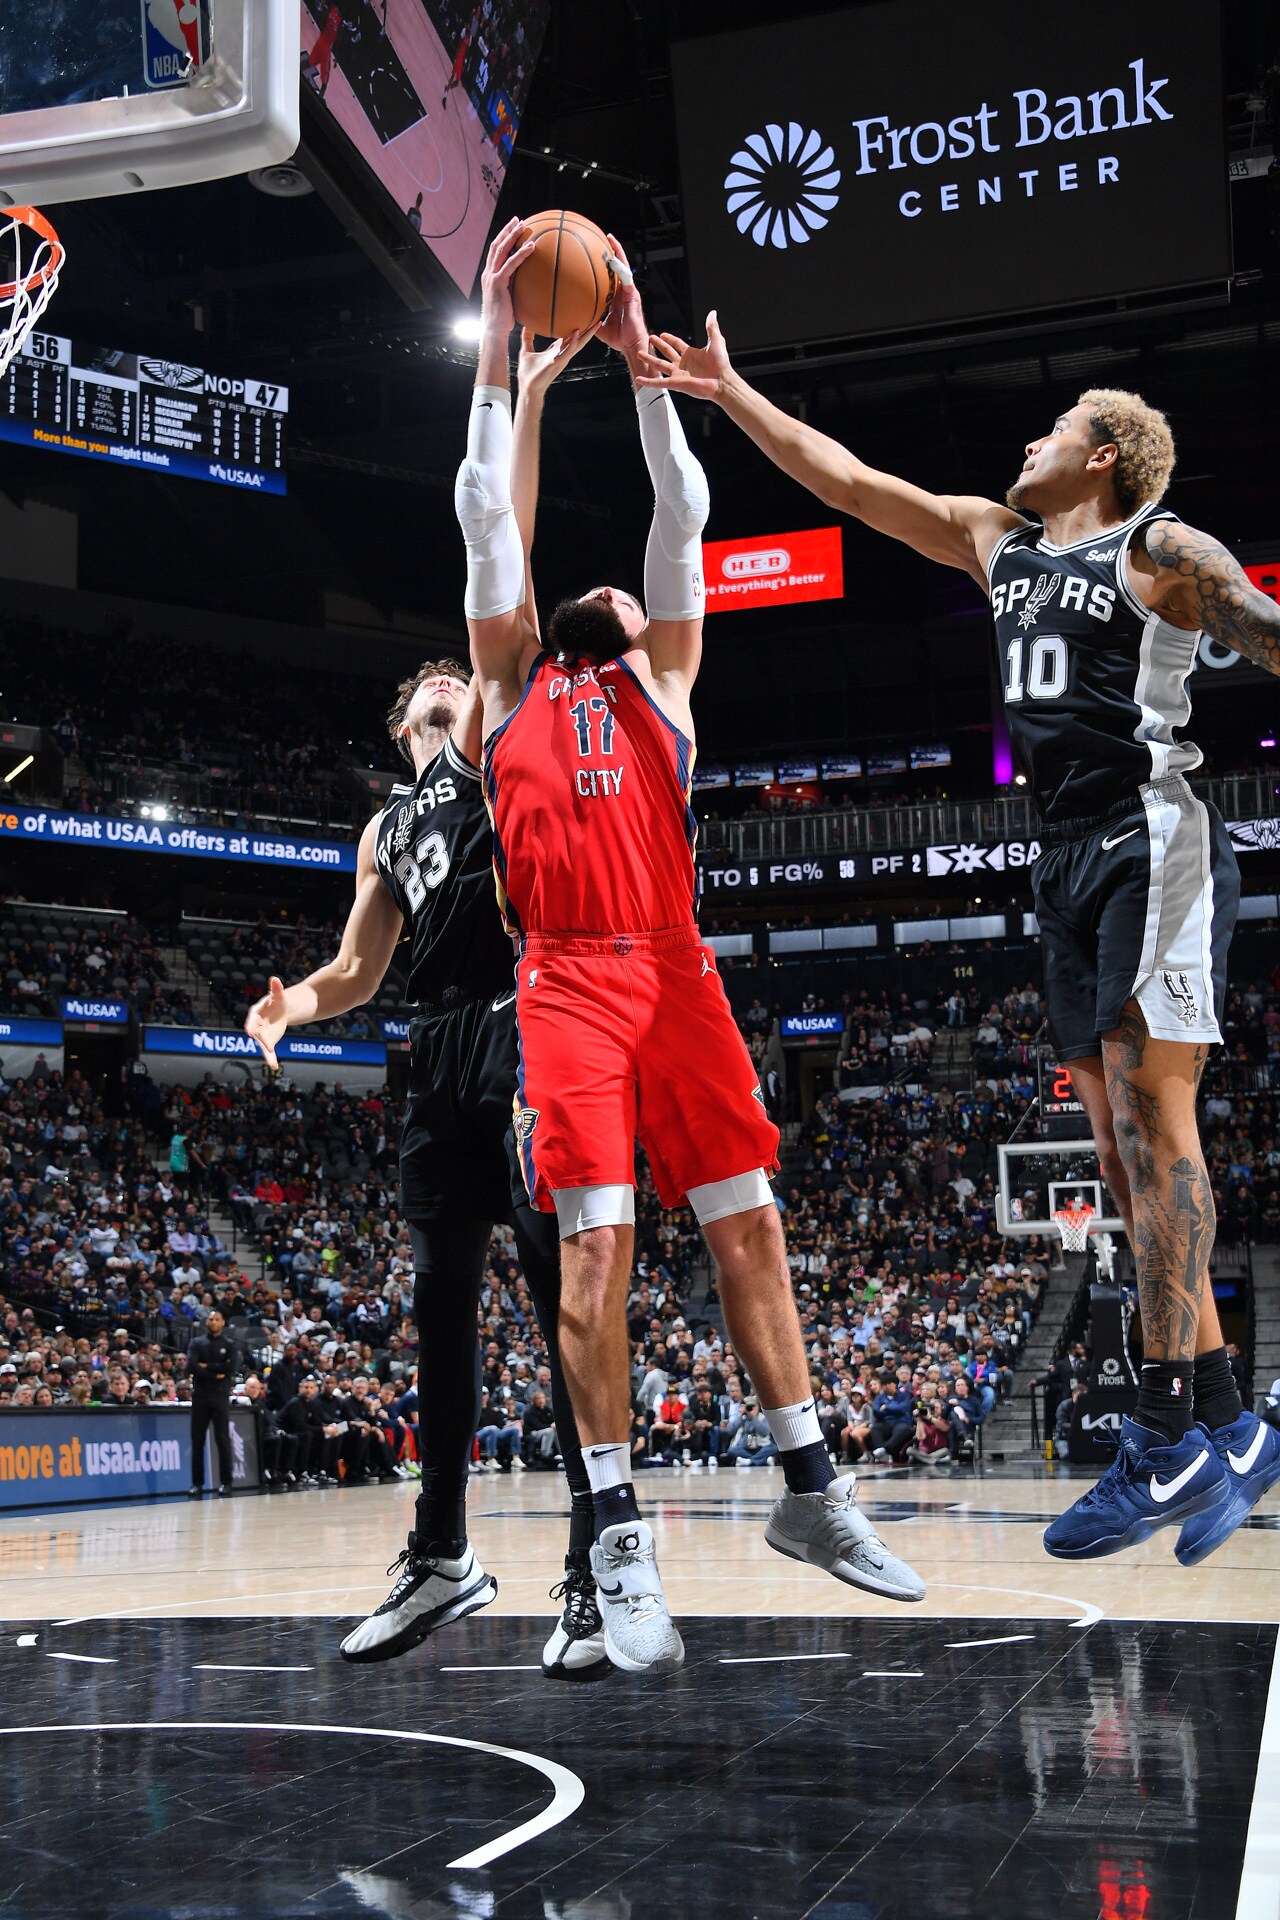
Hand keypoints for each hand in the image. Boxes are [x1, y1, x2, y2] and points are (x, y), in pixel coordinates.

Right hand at [245, 975, 287, 1069]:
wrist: (280, 1011)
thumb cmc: (277, 1001)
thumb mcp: (278, 995)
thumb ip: (276, 988)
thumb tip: (275, 978)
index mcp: (256, 1014)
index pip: (252, 1020)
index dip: (251, 1026)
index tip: (250, 1032)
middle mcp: (256, 1026)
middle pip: (258, 1034)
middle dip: (261, 1040)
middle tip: (268, 1047)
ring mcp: (262, 1035)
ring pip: (262, 1045)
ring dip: (267, 1054)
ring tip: (272, 1063)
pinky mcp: (268, 1041)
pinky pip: (269, 1051)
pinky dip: (271, 1059)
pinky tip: (275, 1067)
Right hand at [479, 216, 536, 336]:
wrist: (494, 330)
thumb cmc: (503, 320)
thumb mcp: (510, 301)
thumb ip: (516, 290)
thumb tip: (530, 288)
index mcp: (489, 276)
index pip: (495, 252)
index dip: (503, 238)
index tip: (513, 228)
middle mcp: (488, 273)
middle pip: (496, 245)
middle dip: (507, 230)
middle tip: (518, 220)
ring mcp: (491, 277)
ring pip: (501, 250)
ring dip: (513, 235)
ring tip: (524, 226)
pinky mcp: (498, 283)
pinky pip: (511, 264)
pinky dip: (521, 254)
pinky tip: (532, 247)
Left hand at [517, 323, 598, 399]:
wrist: (527, 388)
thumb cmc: (528, 374)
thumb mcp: (527, 351)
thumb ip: (527, 338)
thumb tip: (526, 324)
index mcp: (556, 351)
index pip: (570, 338)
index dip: (578, 329)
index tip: (584, 318)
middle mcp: (561, 355)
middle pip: (578, 341)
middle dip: (589, 332)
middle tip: (598, 320)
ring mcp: (560, 359)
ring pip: (577, 345)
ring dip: (586, 336)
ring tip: (595, 325)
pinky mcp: (556, 364)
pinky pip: (567, 353)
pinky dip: (572, 344)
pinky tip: (576, 335)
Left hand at [595, 233, 646, 358]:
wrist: (630, 344)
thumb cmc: (617, 338)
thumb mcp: (597, 327)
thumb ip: (588, 319)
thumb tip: (572, 318)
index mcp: (616, 297)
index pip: (610, 276)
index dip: (604, 264)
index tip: (595, 252)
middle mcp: (623, 291)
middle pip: (618, 266)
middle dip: (612, 251)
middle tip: (604, 238)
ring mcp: (629, 291)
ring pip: (623, 267)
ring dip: (618, 252)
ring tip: (610, 239)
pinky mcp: (633, 295)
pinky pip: (626, 278)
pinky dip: (620, 267)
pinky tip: (614, 257)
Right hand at [635, 310, 730, 401]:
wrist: (721, 381)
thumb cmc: (721, 365)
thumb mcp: (716, 341)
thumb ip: (711, 327)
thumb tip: (712, 313)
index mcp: (691, 354)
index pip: (677, 344)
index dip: (669, 339)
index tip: (662, 334)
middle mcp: (683, 364)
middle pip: (666, 352)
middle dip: (657, 346)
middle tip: (649, 339)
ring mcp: (678, 374)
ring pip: (659, 365)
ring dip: (649, 359)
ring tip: (639, 353)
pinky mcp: (675, 383)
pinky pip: (659, 382)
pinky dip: (648, 381)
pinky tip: (639, 379)